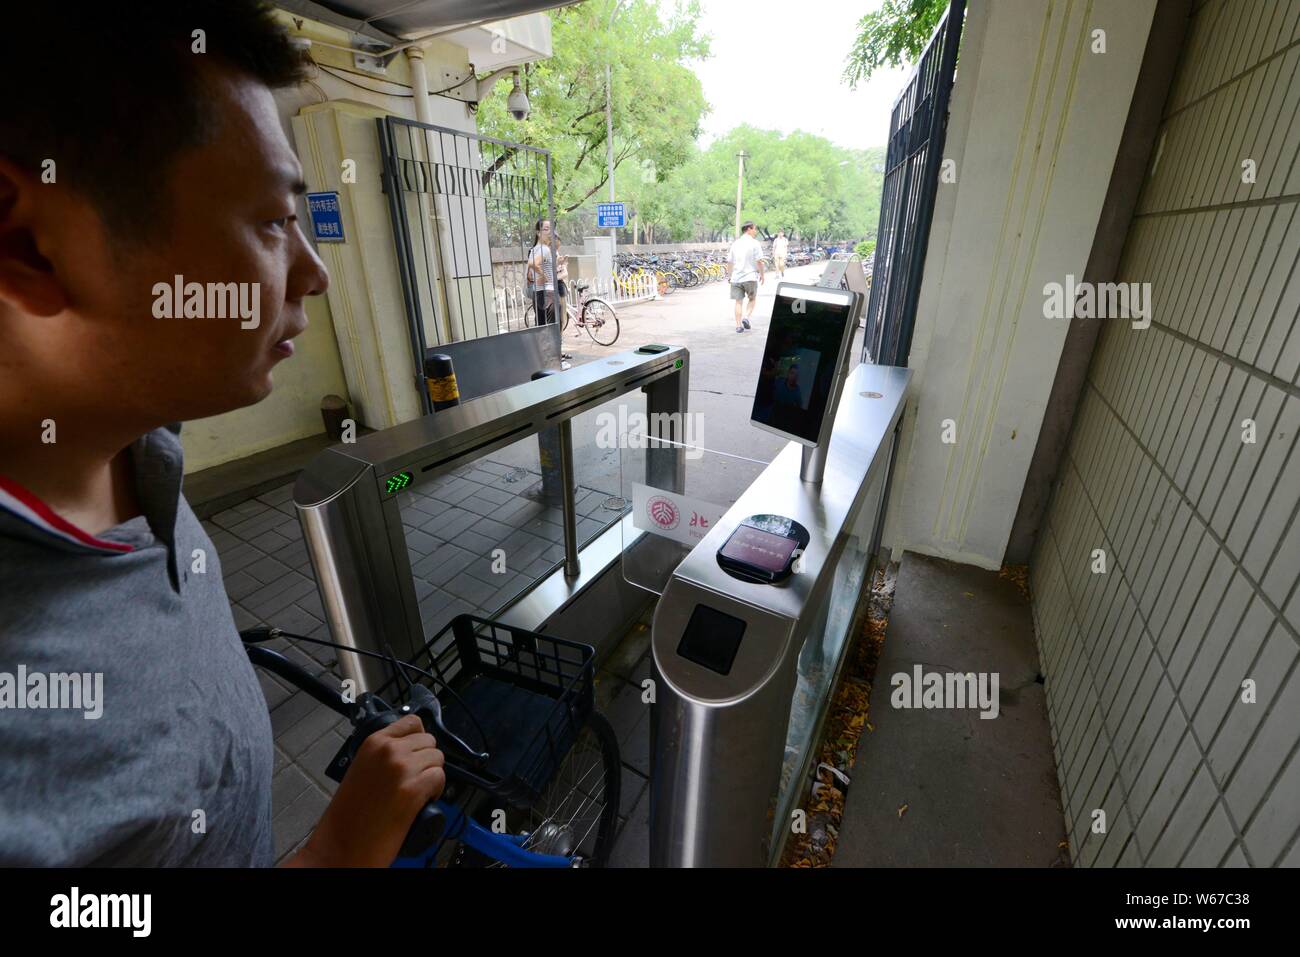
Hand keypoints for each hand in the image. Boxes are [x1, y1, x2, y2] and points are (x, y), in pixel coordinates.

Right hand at [287, 715, 445, 866]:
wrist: (341, 845)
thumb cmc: (348, 815)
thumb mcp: (361, 769)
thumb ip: (382, 755)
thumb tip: (409, 750)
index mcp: (373, 742)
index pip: (412, 722)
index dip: (420, 739)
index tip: (418, 752)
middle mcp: (389, 750)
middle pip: (429, 741)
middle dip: (427, 760)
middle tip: (416, 779)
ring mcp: (402, 768)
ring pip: (438, 759)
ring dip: (433, 775)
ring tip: (418, 792)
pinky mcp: (413, 789)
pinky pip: (440, 778)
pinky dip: (437, 791)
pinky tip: (423, 802)